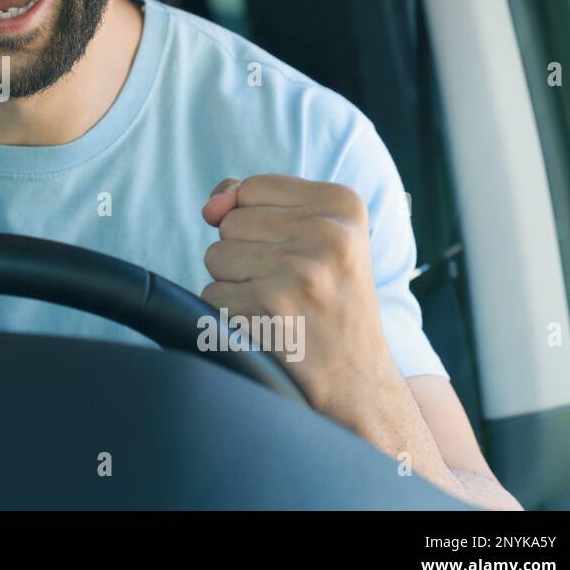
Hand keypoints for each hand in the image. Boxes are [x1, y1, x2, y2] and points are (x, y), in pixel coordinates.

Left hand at [200, 174, 400, 418]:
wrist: (358, 381)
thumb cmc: (328, 302)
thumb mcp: (316, 237)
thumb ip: (254, 203)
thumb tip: (211, 207)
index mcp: (342, 204)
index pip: (252, 188)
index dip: (258, 225)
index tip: (297, 254)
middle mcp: (327, 232)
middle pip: (229, 223)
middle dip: (246, 256)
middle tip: (291, 286)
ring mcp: (299, 269)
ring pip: (215, 256)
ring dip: (235, 285)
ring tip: (280, 305)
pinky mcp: (271, 305)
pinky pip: (210, 294)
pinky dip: (229, 315)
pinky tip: (268, 327)